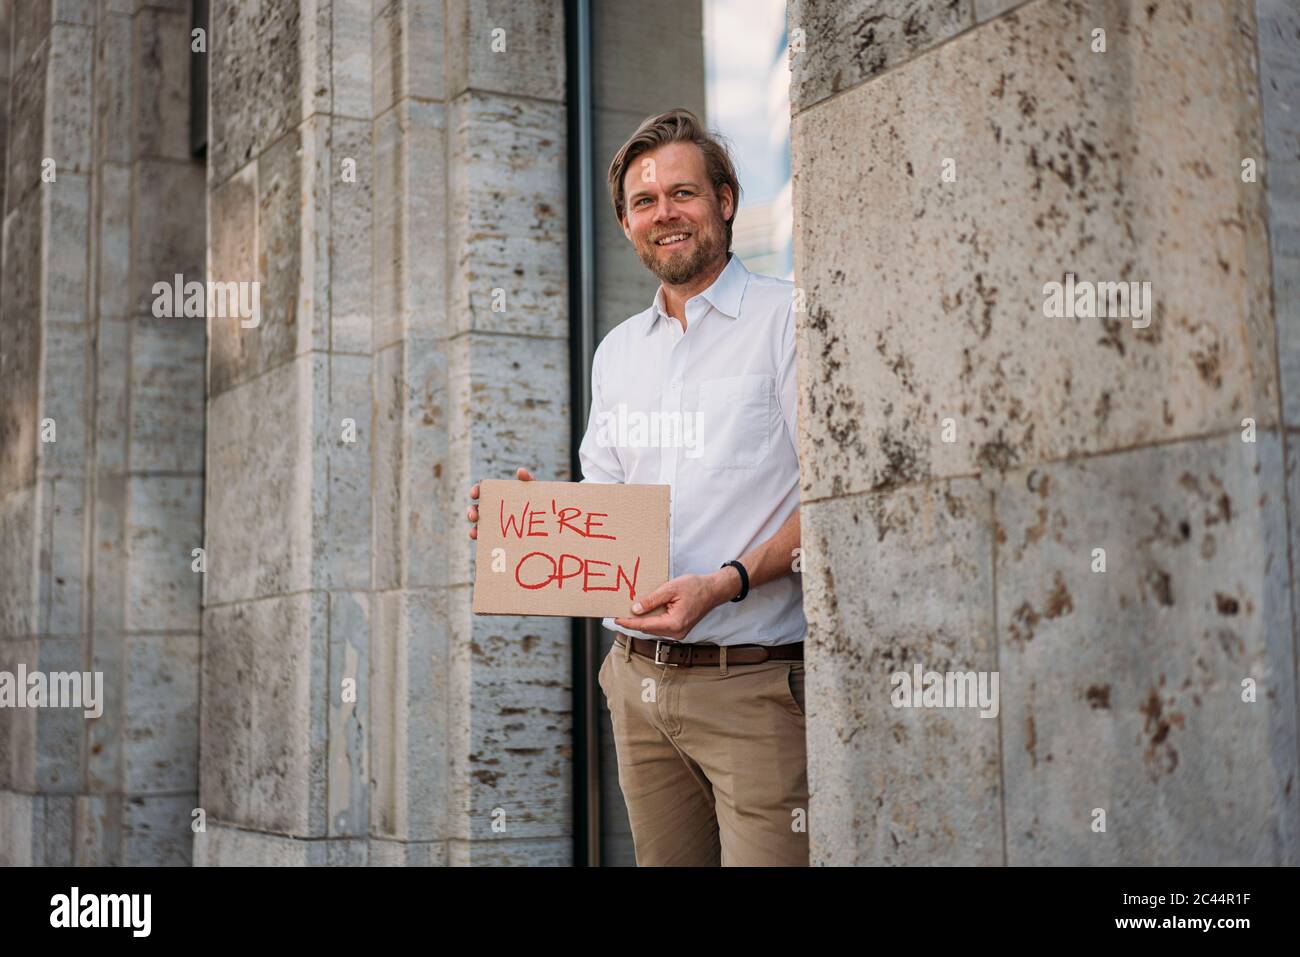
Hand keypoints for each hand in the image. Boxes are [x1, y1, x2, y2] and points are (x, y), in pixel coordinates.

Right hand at [467, 467, 533, 539]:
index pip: (482, 490)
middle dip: (471, 512)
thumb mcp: (533, 490)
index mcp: (497, 495)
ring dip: (474, 529)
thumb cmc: (535, 501)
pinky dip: (482, 540)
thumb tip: (520, 471)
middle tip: (474, 516)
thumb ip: (528, 479)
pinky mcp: (498, 536)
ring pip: (478, 526)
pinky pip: (487, 539)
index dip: (476, 491)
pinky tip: (481, 542)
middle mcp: (491, 509)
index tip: (474, 494)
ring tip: (474, 533)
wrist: (546, 520)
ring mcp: (493, 523)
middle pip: (476, 509)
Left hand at [612, 569, 737, 639]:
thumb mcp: (670, 589)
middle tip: (618, 613)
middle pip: (648, 629)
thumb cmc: (696, 587)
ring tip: (628, 613)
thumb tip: (635, 609)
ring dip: (642, 622)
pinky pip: (660, 627)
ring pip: (653, 629)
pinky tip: (644, 613)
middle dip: (633, 622)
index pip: (645, 625)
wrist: (714, 590)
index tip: (616, 618)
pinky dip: (651, 621)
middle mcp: (676, 632)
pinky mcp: (679, 629)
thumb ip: (652, 600)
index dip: (629, 622)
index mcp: (674, 623)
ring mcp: (679, 633)